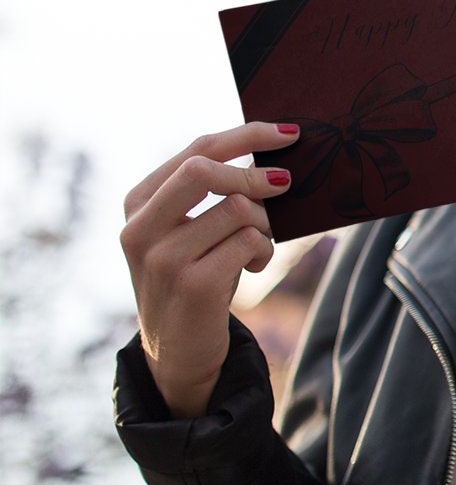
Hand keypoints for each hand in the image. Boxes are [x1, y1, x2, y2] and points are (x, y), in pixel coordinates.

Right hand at [120, 122, 298, 417]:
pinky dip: (264, 251)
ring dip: (265, 225)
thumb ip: (211, 195)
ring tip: (259, 247)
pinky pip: (249, 243)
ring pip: (236, 209)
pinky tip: (253, 267)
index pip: (195, 150)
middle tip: (287, 183)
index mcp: (138, 203)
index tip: (289, 132)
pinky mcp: (193, 285)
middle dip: (254, 173)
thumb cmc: (196, 278)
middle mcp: (140, 228)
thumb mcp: (191, 233)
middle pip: (203, 168)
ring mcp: (162, 258)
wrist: (177, 352)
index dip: (246, 135)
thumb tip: (272, 158)